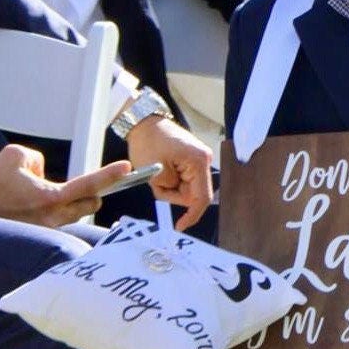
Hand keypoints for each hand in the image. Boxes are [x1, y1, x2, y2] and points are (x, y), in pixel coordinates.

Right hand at [0, 143, 131, 227]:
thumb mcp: (15, 156)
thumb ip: (38, 159)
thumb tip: (42, 174)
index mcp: (50, 197)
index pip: (88, 184)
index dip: (109, 174)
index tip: (127, 167)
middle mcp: (52, 217)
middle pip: (90, 205)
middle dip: (94, 194)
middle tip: (93, 184)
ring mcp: (44, 229)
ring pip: (73, 214)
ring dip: (72, 203)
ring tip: (49, 193)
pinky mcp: (35, 235)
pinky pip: (55, 221)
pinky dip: (53, 212)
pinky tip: (31, 205)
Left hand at [125, 115, 213, 231]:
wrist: (144, 121)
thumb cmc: (148, 142)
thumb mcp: (155, 172)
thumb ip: (169, 189)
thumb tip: (177, 194)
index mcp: (198, 162)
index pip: (202, 198)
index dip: (192, 215)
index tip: (179, 226)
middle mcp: (204, 160)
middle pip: (193, 194)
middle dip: (173, 195)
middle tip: (154, 184)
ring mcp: (198, 159)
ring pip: (187, 188)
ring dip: (169, 187)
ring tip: (155, 173)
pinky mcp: (191, 159)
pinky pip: (183, 180)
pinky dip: (170, 181)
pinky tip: (160, 170)